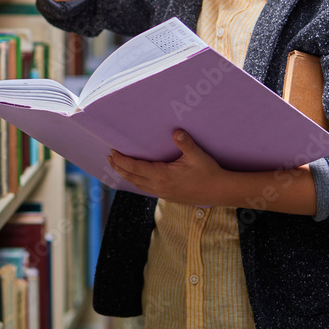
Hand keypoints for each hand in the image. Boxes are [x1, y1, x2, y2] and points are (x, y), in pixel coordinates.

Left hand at [107, 130, 229, 204]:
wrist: (220, 192)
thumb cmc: (209, 172)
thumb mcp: (198, 156)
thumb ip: (185, 143)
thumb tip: (176, 131)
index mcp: (162, 176)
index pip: (135, 168)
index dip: (121, 160)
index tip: (112, 152)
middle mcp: (159, 186)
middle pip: (132, 177)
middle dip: (119, 167)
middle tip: (109, 158)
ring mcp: (163, 193)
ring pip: (138, 185)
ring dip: (126, 175)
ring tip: (117, 166)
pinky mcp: (168, 196)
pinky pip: (146, 189)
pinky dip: (137, 182)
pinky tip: (137, 177)